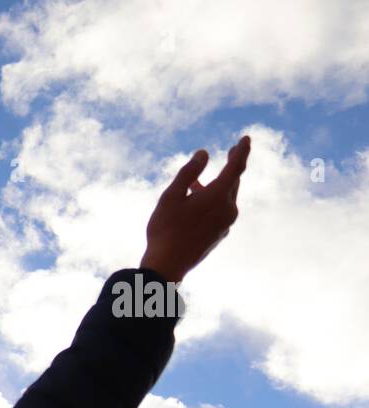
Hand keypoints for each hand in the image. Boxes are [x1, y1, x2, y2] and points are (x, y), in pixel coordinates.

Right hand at [141, 135, 249, 283]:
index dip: (241, 151)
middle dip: (232, 166)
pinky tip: (195, 206)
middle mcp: (228, 209)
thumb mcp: (171, 196)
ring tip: (196, 184)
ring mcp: (226, 224)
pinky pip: (221, 211)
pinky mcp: (220, 235)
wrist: (168, 264)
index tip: (246, 138)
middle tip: (232, 152)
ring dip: (215, 186)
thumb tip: (204, 154)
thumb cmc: (166, 228)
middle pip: (233, 182)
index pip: (236, 167)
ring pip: (225, 198)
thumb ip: (189, 172)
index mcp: (218, 195)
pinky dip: (212, 202)